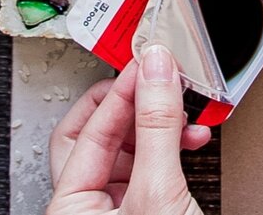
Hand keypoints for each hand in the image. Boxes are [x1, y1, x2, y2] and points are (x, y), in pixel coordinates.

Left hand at [47, 45, 210, 214]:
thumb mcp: (158, 189)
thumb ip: (157, 128)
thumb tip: (155, 71)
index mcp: (70, 205)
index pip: (88, 129)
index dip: (123, 90)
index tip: (152, 62)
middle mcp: (87, 206)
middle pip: (102, 132)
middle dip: (136, 102)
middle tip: (157, 77)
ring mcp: (117, 208)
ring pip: (132, 144)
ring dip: (163, 121)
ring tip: (183, 108)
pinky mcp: (148, 208)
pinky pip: (154, 161)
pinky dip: (175, 144)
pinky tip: (192, 136)